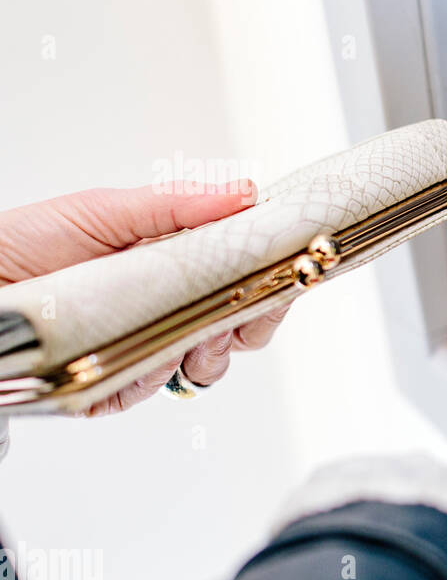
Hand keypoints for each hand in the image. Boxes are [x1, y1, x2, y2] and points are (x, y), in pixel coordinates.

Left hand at [0, 180, 289, 414]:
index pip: (246, 275)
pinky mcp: (115, 384)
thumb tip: (245, 193)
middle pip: (240, 325)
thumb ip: (178, 206)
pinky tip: (128, 349)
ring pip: (207, 364)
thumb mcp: (105, 211)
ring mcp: (145, 346)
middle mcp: (167, 306)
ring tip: (178, 332)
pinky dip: (149, 372)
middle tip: (235, 313)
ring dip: (204, 350)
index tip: (287, 278)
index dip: (273, 280)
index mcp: (175, 260)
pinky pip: (154, 387)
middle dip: (249, 323)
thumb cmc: (24, 242)